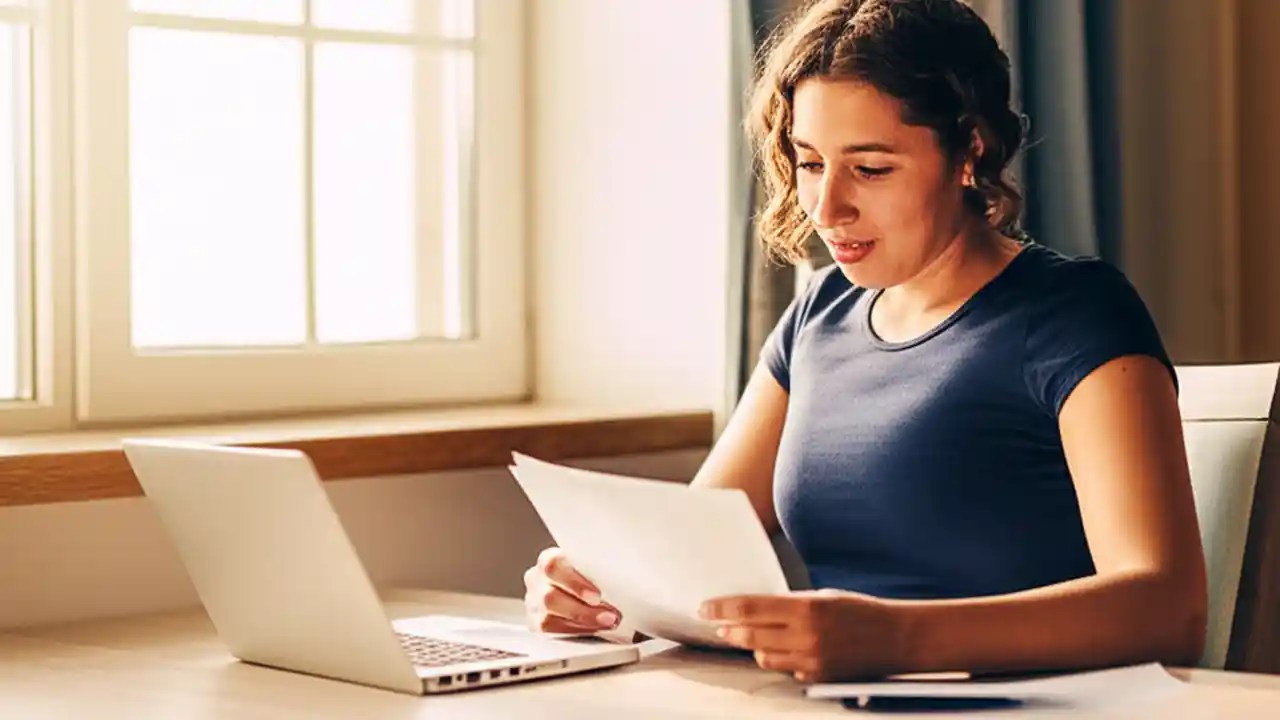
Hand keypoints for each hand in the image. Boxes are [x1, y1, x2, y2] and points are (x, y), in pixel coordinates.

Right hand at [523, 547, 621, 633]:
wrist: (582, 589)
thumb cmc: (592, 574)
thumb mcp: (594, 566)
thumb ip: (601, 570)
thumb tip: (627, 578)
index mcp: (549, 560)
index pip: (553, 566)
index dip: (575, 582)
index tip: (597, 596)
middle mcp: (537, 581)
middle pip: (550, 597)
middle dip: (583, 610)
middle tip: (609, 616)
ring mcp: (534, 604)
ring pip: (548, 619)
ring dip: (582, 623)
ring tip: (606, 624)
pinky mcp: (537, 624)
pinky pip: (551, 633)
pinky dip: (576, 632)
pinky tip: (593, 629)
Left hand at [699, 589, 909, 682]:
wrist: (895, 638)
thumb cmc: (859, 611)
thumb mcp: (822, 597)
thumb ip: (789, 604)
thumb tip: (752, 608)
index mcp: (806, 608)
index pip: (750, 608)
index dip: (721, 608)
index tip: (704, 607)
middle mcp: (805, 636)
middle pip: (749, 634)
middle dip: (728, 629)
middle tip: (717, 624)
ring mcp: (810, 660)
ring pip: (762, 655)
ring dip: (752, 645)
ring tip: (750, 636)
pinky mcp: (816, 677)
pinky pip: (783, 669)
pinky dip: (777, 659)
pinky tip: (781, 650)